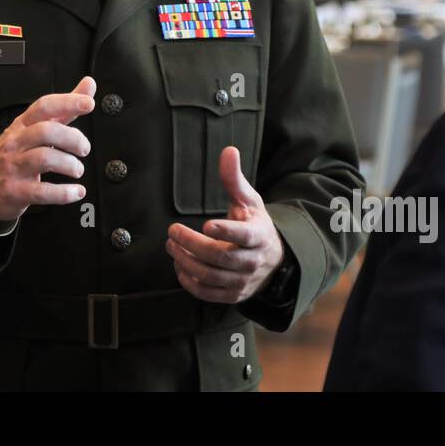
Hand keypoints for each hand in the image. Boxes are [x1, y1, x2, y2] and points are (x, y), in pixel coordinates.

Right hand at [0, 76, 94, 222]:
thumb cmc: (13, 154)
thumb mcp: (34, 128)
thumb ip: (64, 109)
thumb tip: (88, 85)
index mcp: (22, 125)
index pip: (43, 106)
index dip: (67, 102)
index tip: (88, 102)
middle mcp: (17, 143)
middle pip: (46, 131)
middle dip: (72, 138)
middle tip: (84, 148)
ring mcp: (14, 167)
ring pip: (44, 158)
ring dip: (69, 164)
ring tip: (77, 170)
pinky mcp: (16, 191)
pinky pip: (43, 191)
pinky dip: (64, 193)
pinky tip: (76, 191)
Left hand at [167, 147, 284, 303]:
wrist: (273, 259)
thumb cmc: (255, 224)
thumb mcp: (249, 200)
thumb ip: (234, 178)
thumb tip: (228, 150)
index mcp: (259, 235)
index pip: (244, 235)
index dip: (225, 230)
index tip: (206, 224)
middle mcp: (253, 261)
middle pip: (220, 256)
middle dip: (192, 244)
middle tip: (173, 231)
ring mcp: (243, 281)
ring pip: (210, 275)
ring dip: (186, 261)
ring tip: (171, 245)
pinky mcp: (233, 295)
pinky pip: (207, 293)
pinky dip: (189, 281)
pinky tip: (179, 265)